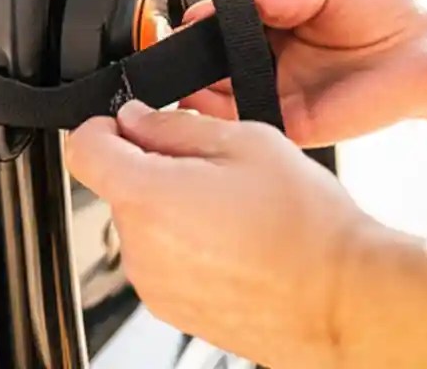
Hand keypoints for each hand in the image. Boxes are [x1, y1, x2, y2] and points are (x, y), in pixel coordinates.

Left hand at [67, 101, 384, 367]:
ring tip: (234, 211)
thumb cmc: (306, 228)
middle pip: (118, 187)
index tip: (130, 124)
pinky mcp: (172, 308)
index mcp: (147, 197)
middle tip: (213, 168)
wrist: (344, 302)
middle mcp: (139, 248)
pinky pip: (162, 259)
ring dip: (172, 208)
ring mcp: (153, 284)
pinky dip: (187, 245)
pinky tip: (235, 243)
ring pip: (143, 223)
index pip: (83, 149)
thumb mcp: (246, 142)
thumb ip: (174, 125)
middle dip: (153, 167)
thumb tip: (135, 119)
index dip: (104, 127)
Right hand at [181, 0, 426, 145]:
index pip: (225, 26)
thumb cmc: (387, 11)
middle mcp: (271, 62)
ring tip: (183, 75)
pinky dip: (224, 116)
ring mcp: (279, 94)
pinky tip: (208, 100)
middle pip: (215, 64)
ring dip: (198, 87)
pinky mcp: (293, 123)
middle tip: (176, 49)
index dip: (204, 22)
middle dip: (193, 57)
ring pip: (222, 97)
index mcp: (274, 26)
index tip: (189, 19)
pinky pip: (250, 122)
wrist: (425, 53)